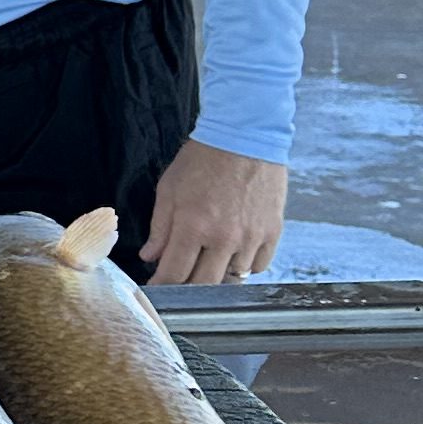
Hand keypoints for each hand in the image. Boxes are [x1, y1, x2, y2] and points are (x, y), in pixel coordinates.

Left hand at [139, 141, 288, 287]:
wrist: (245, 136)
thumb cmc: (203, 159)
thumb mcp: (170, 189)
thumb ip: (160, 228)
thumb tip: (149, 256)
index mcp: (193, 227)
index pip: (174, 274)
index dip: (162, 285)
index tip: (157, 288)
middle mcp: (224, 238)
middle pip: (204, 284)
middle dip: (188, 287)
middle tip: (180, 281)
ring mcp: (251, 237)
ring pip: (233, 278)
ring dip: (218, 276)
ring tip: (207, 265)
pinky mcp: (272, 232)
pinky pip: (259, 266)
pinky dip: (245, 266)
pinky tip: (233, 255)